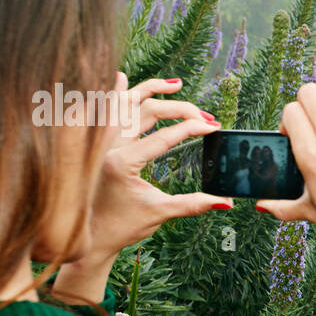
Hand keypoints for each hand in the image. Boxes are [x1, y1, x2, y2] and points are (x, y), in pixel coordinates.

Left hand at [83, 72, 231, 261]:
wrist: (89, 237)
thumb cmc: (122, 227)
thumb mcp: (160, 213)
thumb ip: (194, 204)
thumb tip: (227, 202)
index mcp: (122, 162)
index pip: (164, 136)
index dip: (192, 129)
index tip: (214, 128)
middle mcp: (106, 146)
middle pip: (148, 111)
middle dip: (181, 110)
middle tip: (205, 118)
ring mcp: (99, 142)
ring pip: (125, 102)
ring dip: (150, 90)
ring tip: (175, 85)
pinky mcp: (96, 143)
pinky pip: (107, 110)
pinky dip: (116, 93)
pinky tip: (122, 78)